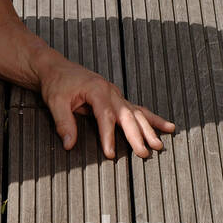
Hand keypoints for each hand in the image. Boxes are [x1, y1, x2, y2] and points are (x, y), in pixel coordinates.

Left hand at [37, 57, 175, 158]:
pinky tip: (167, 127)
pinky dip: (153, 119)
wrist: (57, 68)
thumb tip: (69, 144)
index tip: (110, 153)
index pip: (105, 116)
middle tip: (143, 153)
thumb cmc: (57, 83)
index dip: (108, 136)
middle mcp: (111, 91)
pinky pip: (138, 109)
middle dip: (137, 135)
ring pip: (137, 113)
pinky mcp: (117, 99)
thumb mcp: (55, 102)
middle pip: (127, 116)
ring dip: (149, 129)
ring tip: (159, 145)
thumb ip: (63, 123)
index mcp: (96, 89)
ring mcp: (116, 95)